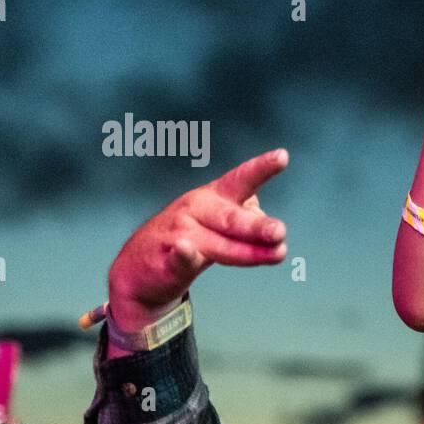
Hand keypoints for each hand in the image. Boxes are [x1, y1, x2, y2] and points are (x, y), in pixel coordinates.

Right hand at [107, 149, 289, 331]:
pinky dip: (183, 254)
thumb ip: (250, 226)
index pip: (240, 180)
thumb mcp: (223, 225)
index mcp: (215, 197)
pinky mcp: (166, 260)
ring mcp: (179, 233)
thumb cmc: (192, 238)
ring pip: (216, 243)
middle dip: (257, 226)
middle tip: (281, 232)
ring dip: (245, 251)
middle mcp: (197, 209)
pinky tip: (186, 248)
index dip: (261, 168)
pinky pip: (177, 257)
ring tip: (274, 254)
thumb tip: (276, 238)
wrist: (140, 267)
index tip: (283, 156)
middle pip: (232, 218)